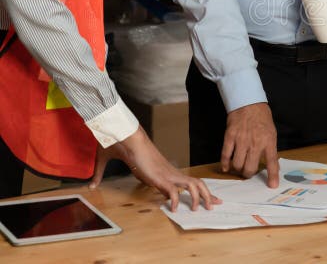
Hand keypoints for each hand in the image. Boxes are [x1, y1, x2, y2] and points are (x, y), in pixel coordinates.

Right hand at [90, 126, 220, 211]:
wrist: (125, 135)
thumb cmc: (121, 146)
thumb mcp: (112, 164)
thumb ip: (103, 174)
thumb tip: (92, 184)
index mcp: (164, 170)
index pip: (186, 181)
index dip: (196, 189)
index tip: (203, 197)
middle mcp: (169, 172)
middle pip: (197, 183)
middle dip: (208, 194)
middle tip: (216, 203)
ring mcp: (167, 174)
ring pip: (193, 185)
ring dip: (201, 197)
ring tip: (204, 208)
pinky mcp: (160, 177)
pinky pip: (173, 191)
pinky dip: (176, 201)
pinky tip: (175, 209)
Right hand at [221, 103, 279, 187]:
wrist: (248, 103)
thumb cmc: (261, 118)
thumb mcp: (271, 133)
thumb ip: (270, 149)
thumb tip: (271, 165)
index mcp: (268, 141)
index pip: (272, 162)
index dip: (272, 176)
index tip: (272, 185)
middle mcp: (255, 143)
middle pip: (250, 168)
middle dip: (248, 174)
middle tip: (248, 172)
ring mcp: (241, 140)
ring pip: (237, 164)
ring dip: (237, 169)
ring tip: (239, 167)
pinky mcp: (230, 137)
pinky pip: (225, 155)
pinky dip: (225, 164)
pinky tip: (227, 167)